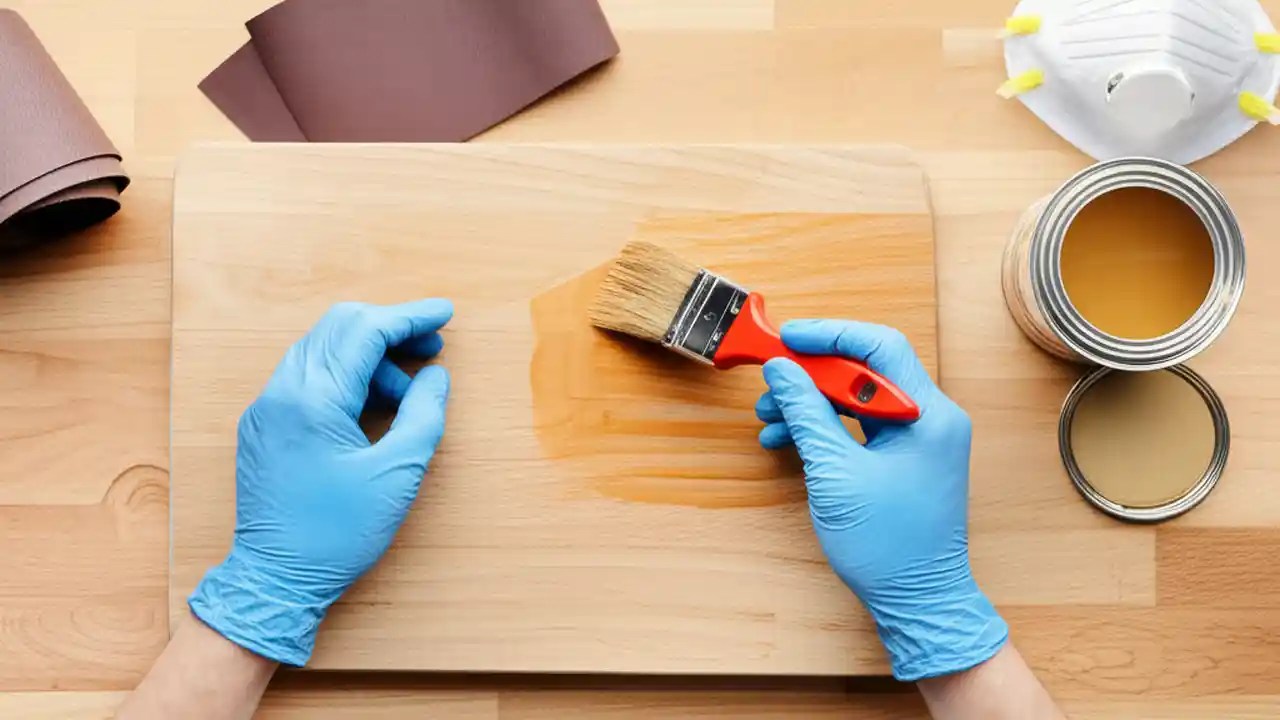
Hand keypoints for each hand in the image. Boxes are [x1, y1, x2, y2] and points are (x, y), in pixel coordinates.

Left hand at [189, 300, 453, 666]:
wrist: (274, 581)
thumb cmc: (336, 534)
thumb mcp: (397, 475)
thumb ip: (423, 415)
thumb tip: (434, 376)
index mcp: (313, 399)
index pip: (365, 330)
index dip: (410, 317)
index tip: (445, 315)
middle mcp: (281, 392)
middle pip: (339, 327)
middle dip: (390, 328)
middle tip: (432, 347)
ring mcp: (266, 407)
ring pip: (321, 349)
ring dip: (368, 355)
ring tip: (409, 390)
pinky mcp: (263, 426)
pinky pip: (306, 377)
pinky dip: (344, 375)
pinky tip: (372, 403)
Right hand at [756, 319, 1006, 680]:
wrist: (918, 601)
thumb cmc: (888, 546)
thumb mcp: (835, 474)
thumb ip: (807, 414)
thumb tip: (781, 371)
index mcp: (927, 415)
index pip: (879, 347)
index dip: (829, 335)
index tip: (787, 339)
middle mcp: (931, 418)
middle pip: (866, 371)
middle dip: (812, 373)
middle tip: (770, 378)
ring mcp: (921, 438)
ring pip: (859, 398)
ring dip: (812, 402)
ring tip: (769, 416)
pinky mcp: (907, 457)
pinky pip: (863, 425)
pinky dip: (826, 427)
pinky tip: (788, 438)